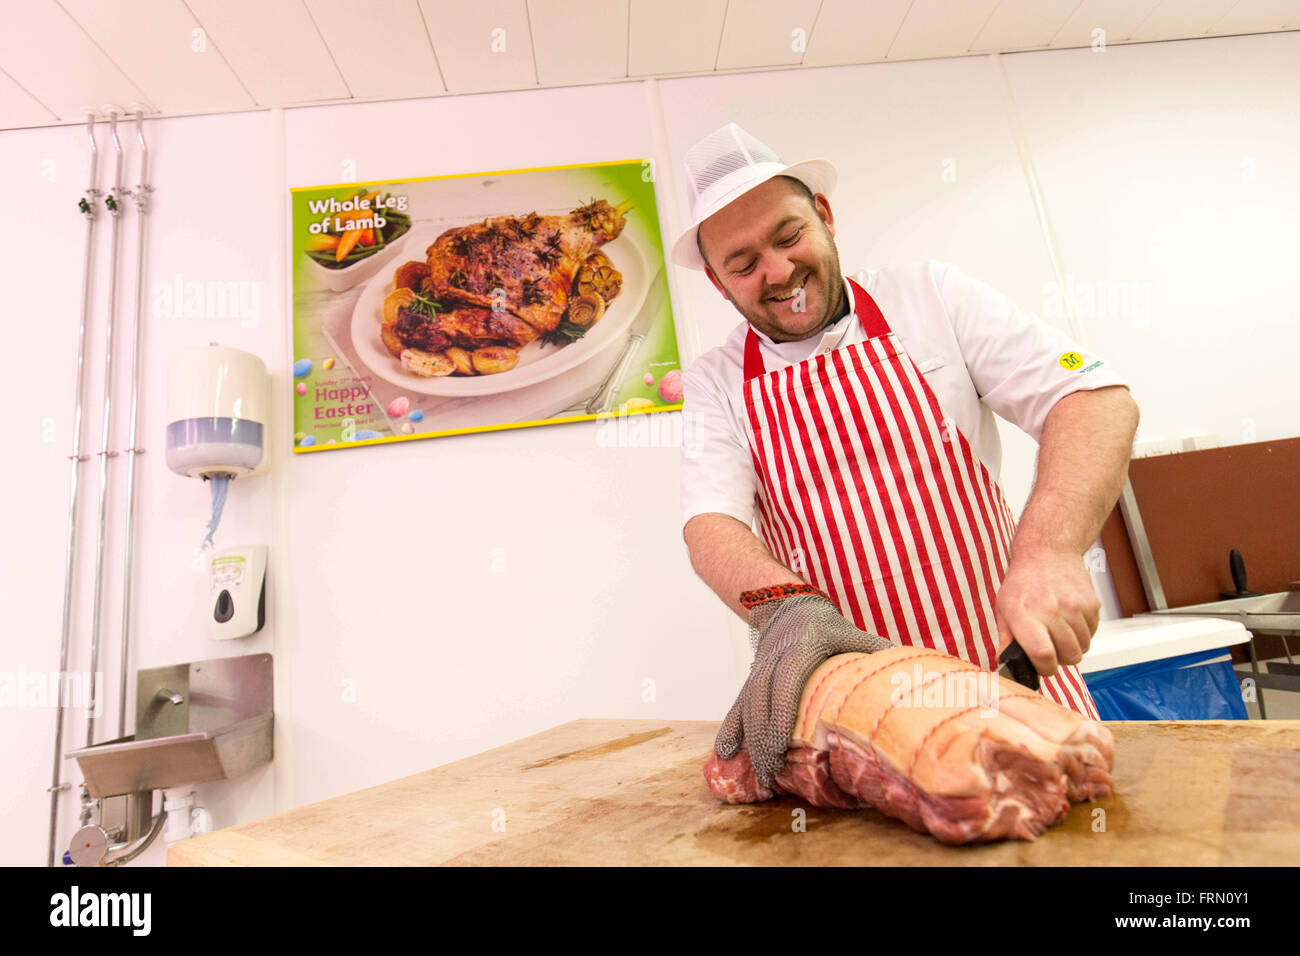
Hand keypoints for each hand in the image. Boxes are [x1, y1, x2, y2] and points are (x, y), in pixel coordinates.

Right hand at [715, 587, 894, 788]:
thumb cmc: (827, 626)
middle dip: (764, 740)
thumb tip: (912, 673)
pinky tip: (726, 752)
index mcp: (801, 648)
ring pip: (748, 706)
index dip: (780, 716)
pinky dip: (731, 729)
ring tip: (759, 774)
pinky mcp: (751, 679)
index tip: (781, 746)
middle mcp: (774, 659)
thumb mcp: (852, 633)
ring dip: (751, 741)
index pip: (786, 684)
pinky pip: (738, 705)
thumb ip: (874, 651)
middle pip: (762, 702)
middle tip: (772, 774)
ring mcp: (758, 670)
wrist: (787, 606)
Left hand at [994, 549, 1100, 678]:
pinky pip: (1092, 633)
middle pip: (1068, 655)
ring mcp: (1074, 606)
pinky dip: (1083, 634)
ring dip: (1073, 647)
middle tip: (1052, 649)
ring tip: (1059, 632)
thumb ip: (1006, 639)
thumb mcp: (1004, 609)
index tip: (1043, 667)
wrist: (1048, 553)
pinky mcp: (1091, 603)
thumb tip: (1007, 664)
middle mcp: (1050, 609)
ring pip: (1082, 647)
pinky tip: (1070, 620)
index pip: (1043, 653)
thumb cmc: (1022, 584)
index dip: (1045, 668)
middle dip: (1060, 660)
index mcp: (1024, 613)